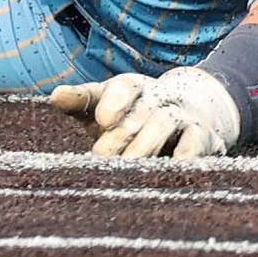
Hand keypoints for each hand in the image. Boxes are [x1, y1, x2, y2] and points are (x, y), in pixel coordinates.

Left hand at [49, 68, 240, 158]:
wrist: (193, 115)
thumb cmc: (134, 117)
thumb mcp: (105, 106)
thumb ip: (81, 102)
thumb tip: (54, 96)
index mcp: (133, 88)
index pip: (123, 88)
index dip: (113, 101)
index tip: (101, 120)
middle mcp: (159, 98)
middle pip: (141, 111)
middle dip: (121, 133)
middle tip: (102, 157)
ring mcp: (182, 117)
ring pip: (165, 123)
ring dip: (147, 143)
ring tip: (130, 165)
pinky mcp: (203, 139)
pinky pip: (196, 143)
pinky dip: (185, 155)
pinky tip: (172, 168)